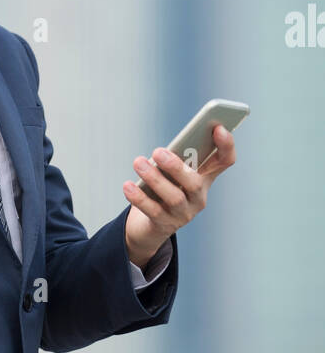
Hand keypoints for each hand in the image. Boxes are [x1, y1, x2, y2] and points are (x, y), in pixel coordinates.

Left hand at [122, 123, 236, 268]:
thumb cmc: (162, 187)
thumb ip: (173, 158)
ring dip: (155, 179)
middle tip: (157, 151)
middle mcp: (198, 197)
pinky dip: (139, 198)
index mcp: (205, 177)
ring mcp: (183, 213)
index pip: (224, 161)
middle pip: (195, 183)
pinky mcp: (165, 225)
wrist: (150, 224)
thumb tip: (162, 152)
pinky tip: (127, 186)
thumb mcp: (170, 171)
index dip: (226, 145)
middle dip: (176, 166)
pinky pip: (153, 211)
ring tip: (138, 163)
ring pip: (174, 198)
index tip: (218, 127)